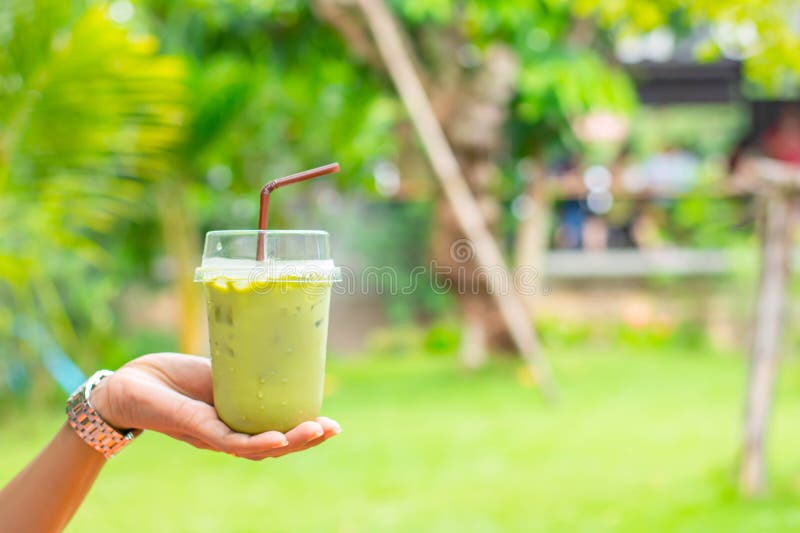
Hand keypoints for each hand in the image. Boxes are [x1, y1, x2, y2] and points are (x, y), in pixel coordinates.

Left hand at [90, 353, 340, 459]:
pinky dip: (256, 442)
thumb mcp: (217, 371)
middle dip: (306, 440)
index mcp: (236, 421)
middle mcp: (227, 434)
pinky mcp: (195, 429)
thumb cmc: (171, 378)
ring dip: (290, 443)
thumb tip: (277, 353)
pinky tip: (277, 438)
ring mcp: (212, 434)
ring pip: (257, 448)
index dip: (305, 432)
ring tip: (315, 432)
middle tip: (332, 429)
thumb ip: (242, 373)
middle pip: (274, 447)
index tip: (332, 424)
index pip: (276, 433)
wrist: (128, 383)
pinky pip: (230, 441)